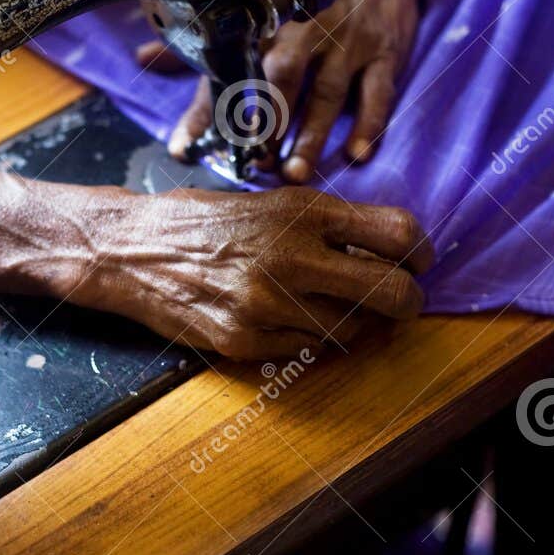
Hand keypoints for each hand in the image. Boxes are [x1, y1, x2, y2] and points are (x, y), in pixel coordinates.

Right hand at [72, 185, 432, 359]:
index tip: (419, 262)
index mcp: (303, 211)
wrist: (131, 249)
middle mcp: (291, 257)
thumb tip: (393, 252)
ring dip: (350, 322)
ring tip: (323, 304)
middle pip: (392, 293)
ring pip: (350, 330)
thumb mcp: (271, 202)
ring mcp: (268, 304)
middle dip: (408, 303)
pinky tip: (284, 319)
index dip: (422, 253)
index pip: (398, 234)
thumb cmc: (204, 220)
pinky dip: (306, 339)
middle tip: (403, 303)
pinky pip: (306, 351)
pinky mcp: (245, 341)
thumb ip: (329, 224)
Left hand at [147, 0, 436, 182]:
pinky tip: (358, 154)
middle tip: (254, 166)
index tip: (182, 146)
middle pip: (282, 81)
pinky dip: (370, 123)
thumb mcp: (257, 9)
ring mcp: (348, 44)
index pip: (229, 70)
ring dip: (311, 134)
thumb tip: (141, 57)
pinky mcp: (385, 52)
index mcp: (267, 26)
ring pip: (328, 92)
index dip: (204, 110)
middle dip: (266, 124)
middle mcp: (304, 34)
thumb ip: (204, 42)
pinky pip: (378, 91)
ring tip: (295, 172)